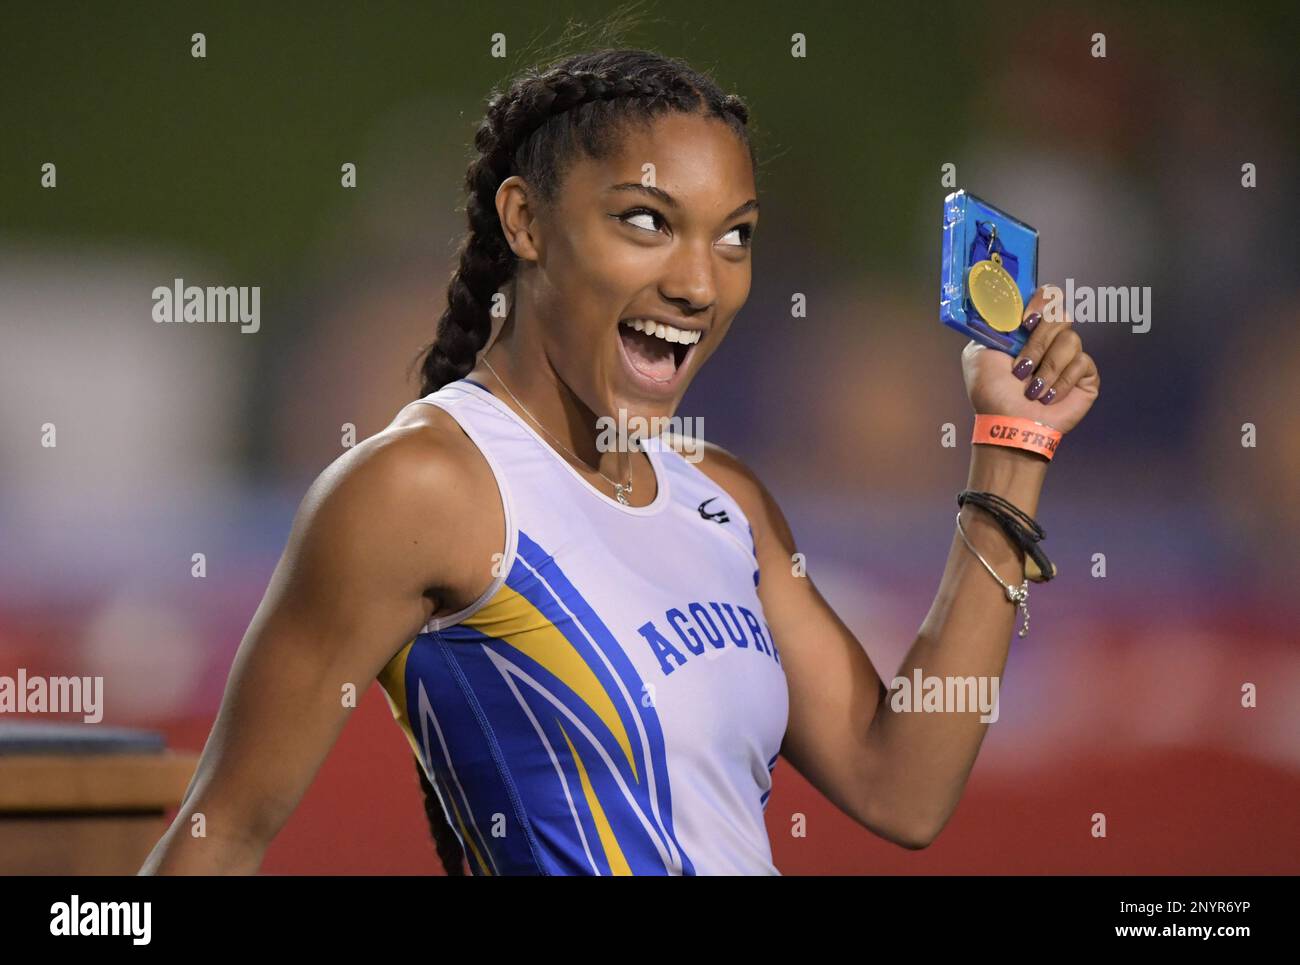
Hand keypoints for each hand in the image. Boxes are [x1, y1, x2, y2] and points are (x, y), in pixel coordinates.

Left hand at [962, 285, 1100, 434]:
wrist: (1008, 424)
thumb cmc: (991, 394)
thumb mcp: (980, 353)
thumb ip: (992, 323)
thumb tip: (1002, 300)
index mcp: (1026, 330)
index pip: (1045, 297)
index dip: (1040, 302)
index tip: (1026, 321)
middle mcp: (1049, 339)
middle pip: (1060, 314)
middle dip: (1037, 343)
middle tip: (1022, 369)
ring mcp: (1069, 356)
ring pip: (1071, 340)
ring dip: (1046, 368)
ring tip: (1032, 390)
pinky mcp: (1085, 375)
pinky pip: (1082, 362)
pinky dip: (1060, 383)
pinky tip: (1048, 398)